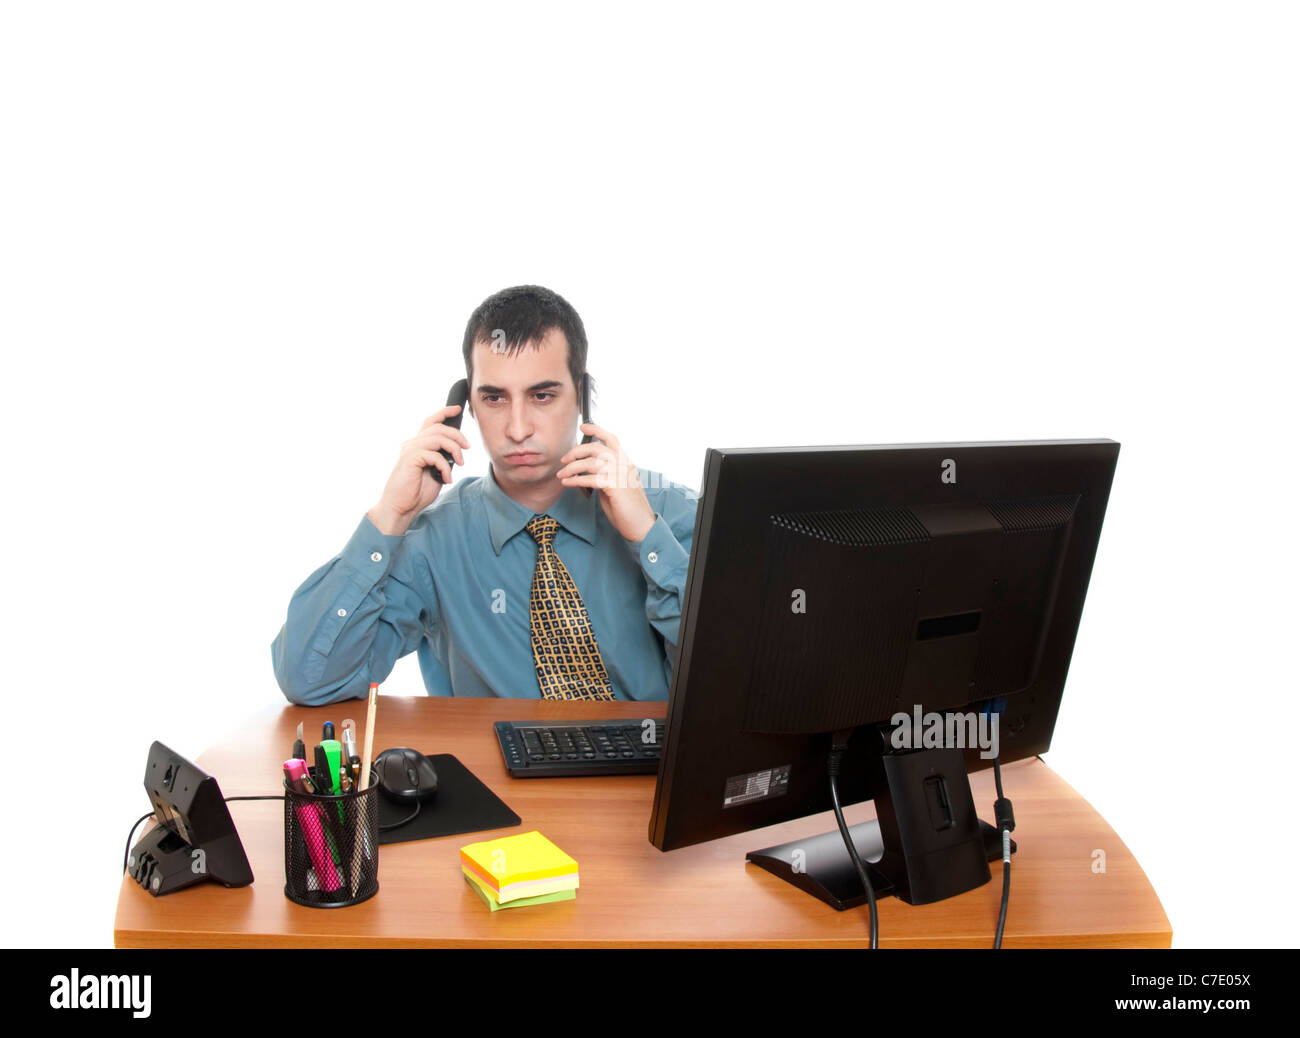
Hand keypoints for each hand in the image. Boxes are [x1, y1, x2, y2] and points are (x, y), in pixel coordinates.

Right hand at [367, 406, 470, 534]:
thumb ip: (442, 458)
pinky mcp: (410, 459)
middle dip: (457, 435)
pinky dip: (445, 467)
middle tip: (467, 447)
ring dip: (454, 449)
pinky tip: (446, 478)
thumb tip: (456, 450)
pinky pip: (435, 455)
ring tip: (460, 464)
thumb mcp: (435, 471)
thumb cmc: (416, 491)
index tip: (457, 408)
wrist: (401, 507)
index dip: (444, 412)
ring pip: (438, 438)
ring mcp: (410, 450)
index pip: (430, 422)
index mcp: (418, 445)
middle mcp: (412, 444)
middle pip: (439, 428)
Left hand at [557, 423, 655, 542]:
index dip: (597, 430)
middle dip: (576, 452)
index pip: (612, 439)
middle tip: (564, 459)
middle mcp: (624, 465)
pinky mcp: (615, 486)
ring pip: (591, 463)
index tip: (583, 427)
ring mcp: (620, 474)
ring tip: (562, 475)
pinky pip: (590, 478)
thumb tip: (587, 471)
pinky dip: (575, 480)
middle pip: (596, 448)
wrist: (641, 525)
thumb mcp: (616, 486)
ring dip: (572, 468)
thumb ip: (605, 475)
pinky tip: (567, 483)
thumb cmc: (628, 508)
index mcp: (626, 462)